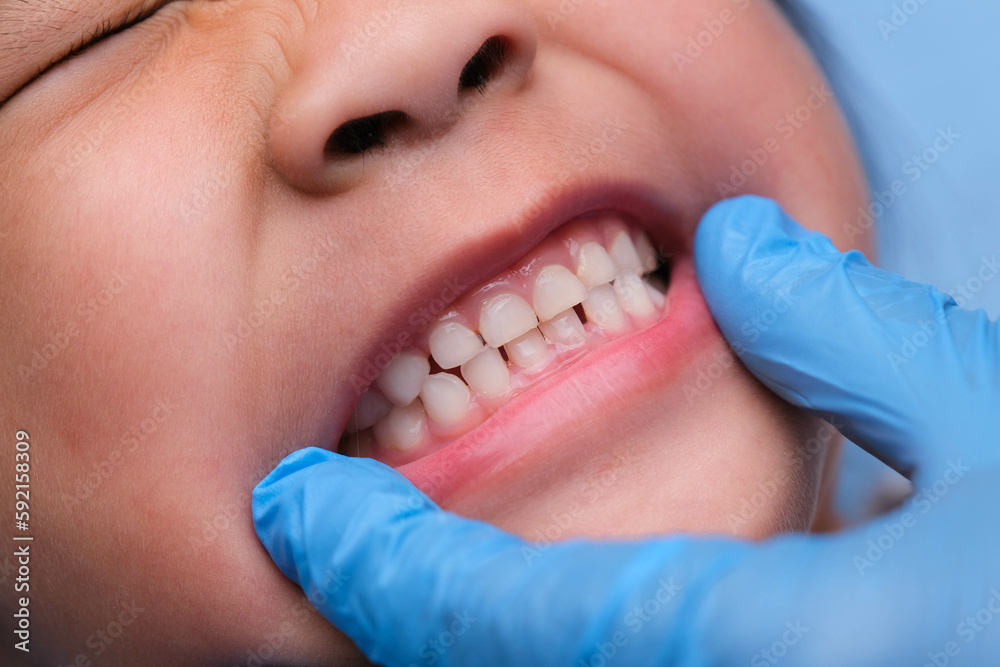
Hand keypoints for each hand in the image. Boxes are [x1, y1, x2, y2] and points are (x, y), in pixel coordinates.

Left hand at [254, 195, 999, 665]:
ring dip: (471, 645)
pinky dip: (568, 656)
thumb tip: (746, 255)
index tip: (302, 510)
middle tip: (348, 543)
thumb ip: (861, 344)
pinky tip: (560, 613)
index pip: (507, 616)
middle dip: (407, 621)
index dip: (382, 560)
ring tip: (419, 575)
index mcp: (797, 652)